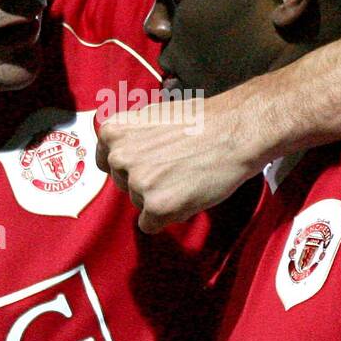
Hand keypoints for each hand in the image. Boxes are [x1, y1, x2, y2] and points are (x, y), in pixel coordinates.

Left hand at [96, 93, 264, 233]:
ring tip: (186, 177)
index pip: (106, 162)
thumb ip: (132, 137)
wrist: (234, 131)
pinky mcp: (156, 206)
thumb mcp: (153, 116)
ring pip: (139, 204)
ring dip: (159, 198)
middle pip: (123, 185)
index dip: (129, 166)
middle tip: (175, 168)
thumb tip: (121, 156)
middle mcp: (120, 157)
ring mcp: (137, 183)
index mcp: (114, 132)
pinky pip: (150, 225)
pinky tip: (187, 196)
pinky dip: (167, 216)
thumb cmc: (202, 121)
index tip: (146, 165)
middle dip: (146, 182)